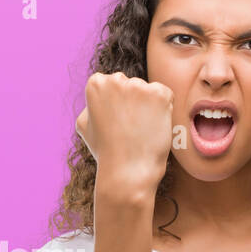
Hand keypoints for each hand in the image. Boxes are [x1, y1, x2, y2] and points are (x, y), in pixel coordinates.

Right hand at [75, 72, 173, 198]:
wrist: (127, 171)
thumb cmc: (106, 151)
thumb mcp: (84, 125)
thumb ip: (90, 105)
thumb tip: (99, 94)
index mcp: (96, 83)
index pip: (112, 83)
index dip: (116, 105)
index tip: (115, 123)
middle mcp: (116, 80)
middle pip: (131, 84)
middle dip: (133, 103)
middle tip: (128, 128)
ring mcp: (138, 86)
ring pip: (148, 91)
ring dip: (148, 107)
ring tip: (140, 130)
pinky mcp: (159, 94)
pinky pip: (166, 96)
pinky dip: (164, 110)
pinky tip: (153, 127)